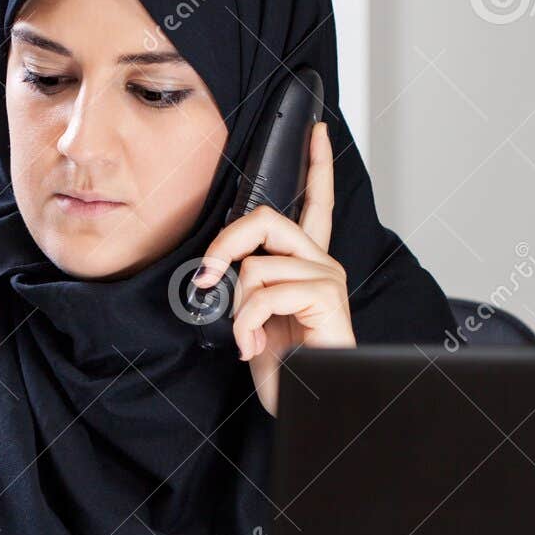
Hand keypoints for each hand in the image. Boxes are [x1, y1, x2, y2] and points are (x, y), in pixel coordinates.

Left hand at [194, 121, 355, 415]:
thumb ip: (243, 283)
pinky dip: (247, 324)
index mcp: (305, 263)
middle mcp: (321, 263)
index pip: (314, 204)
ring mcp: (327, 279)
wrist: (306, 404)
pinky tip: (256, 346)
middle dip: (225, 244)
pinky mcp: (326, 298)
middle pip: (266, 219)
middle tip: (208, 276)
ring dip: (237, 309)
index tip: (316, 130)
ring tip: (247, 337)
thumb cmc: (283, 367)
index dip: (316, 165)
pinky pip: (265, 292)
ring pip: (257, 265)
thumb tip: (217, 270)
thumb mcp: (252, 317)